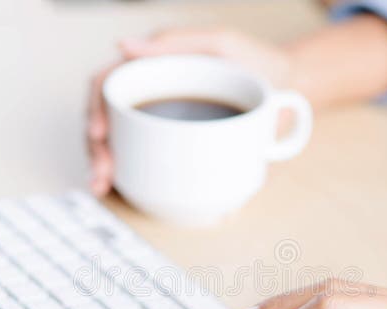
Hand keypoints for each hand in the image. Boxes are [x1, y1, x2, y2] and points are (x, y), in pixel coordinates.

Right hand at [86, 29, 293, 195]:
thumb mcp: (220, 44)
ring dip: (104, 164)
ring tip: (102, 185)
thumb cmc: (257, 62)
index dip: (95, 106)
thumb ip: (174, 42)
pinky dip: (128, 174)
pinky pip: (144, 158)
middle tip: (101, 172)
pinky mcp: (175, 144)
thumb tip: (123, 46)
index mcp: (155, 66)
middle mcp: (152, 93)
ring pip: (119, 141)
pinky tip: (120, 188)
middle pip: (107, 116)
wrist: (292, 90)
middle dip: (96, 146)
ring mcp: (162, 121)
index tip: (99, 132)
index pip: (108, 82)